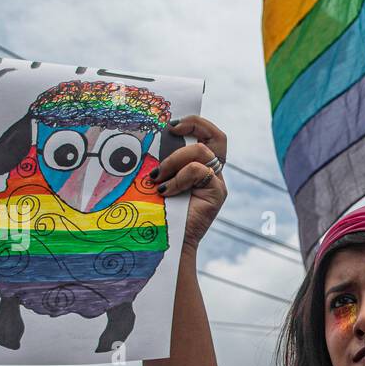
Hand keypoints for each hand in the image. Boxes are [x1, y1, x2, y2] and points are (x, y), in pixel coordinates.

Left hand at [150, 115, 227, 250]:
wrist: (165, 242)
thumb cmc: (156, 212)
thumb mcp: (157, 179)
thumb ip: (161, 160)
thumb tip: (147, 135)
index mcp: (199, 167)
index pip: (207, 136)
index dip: (194, 123)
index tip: (170, 124)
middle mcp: (212, 173)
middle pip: (217, 136)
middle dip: (196, 124)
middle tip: (172, 128)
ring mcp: (216, 183)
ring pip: (202, 151)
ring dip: (175, 160)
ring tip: (158, 178)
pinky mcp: (217, 193)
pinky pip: (199, 171)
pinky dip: (179, 177)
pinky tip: (166, 192)